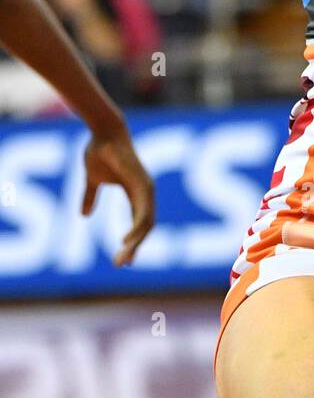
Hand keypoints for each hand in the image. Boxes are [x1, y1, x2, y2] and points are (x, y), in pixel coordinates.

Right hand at [82, 124, 154, 265]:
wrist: (103, 133)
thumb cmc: (100, 151)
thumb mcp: (92, 180)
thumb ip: (90, 196)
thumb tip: (84, 215)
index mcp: (136, 192)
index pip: (139, 221)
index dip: (133, 240)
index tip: (125, 259)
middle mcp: (145, 192)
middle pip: (144, 226)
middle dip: (134, 247)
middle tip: (121, 265)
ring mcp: (146, 188)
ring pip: (146, 223)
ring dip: (135, 243)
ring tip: (123, 258)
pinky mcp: (142, 184)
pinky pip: (143, 212)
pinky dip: (137, 228)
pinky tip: (127, 241)